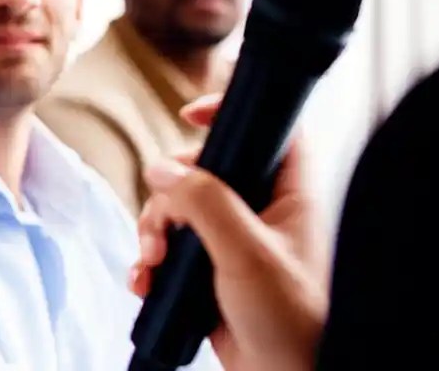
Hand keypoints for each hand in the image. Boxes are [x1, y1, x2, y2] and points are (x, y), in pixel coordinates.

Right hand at [127, 94, 327, 370]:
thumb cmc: (294, 324)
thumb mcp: (247, 255)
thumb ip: (205, 203)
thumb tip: (162, 168)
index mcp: (289, 197)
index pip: (268, 131)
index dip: (231, 114)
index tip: (189, 116)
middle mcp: (260, 214)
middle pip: (201, 172)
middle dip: (168, 196)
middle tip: (163, 228)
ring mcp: (232, 244)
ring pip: (177, 213)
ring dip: (152, 233)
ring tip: (151, 263)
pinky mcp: (209, 274)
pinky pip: (168, 252)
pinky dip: (149, 263)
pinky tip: (144, 281)